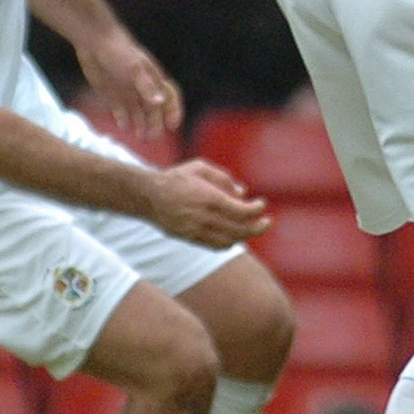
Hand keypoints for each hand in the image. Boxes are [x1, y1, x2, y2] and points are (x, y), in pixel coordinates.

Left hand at [78, 28, 184, 135]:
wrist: (94, 41)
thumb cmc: (119, 51)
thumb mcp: (134, 68)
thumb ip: (146, 86)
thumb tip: (160, 103)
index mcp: (153, 79)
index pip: (170, 98)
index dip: (173, 111)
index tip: (172, 126)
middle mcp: (142, 87)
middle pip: (154, 110)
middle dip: (155, 124)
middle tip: (151, 138)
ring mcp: (127, 92)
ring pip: (139, 114)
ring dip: (141, 126)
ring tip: (141, 138)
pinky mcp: (112, 94)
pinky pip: (121, 112)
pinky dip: (124, 120)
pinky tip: (124, 127)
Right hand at [146, 159, 271, 246]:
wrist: (146, 196)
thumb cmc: (176, 178)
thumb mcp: (200, 168)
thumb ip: (223, 178)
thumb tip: (242, 193)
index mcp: (208, 198)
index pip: (241, 210)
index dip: (256, 210)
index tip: (262, 204)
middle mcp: (203, 217)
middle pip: (239, 229)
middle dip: (257, 227)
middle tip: (267, 223)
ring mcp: (195, 230)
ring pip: (228, 241)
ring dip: (244, 236)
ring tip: (252, 228)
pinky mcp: (189, 238)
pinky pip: (214, 246)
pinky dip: (228, 242)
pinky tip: (235, 236)